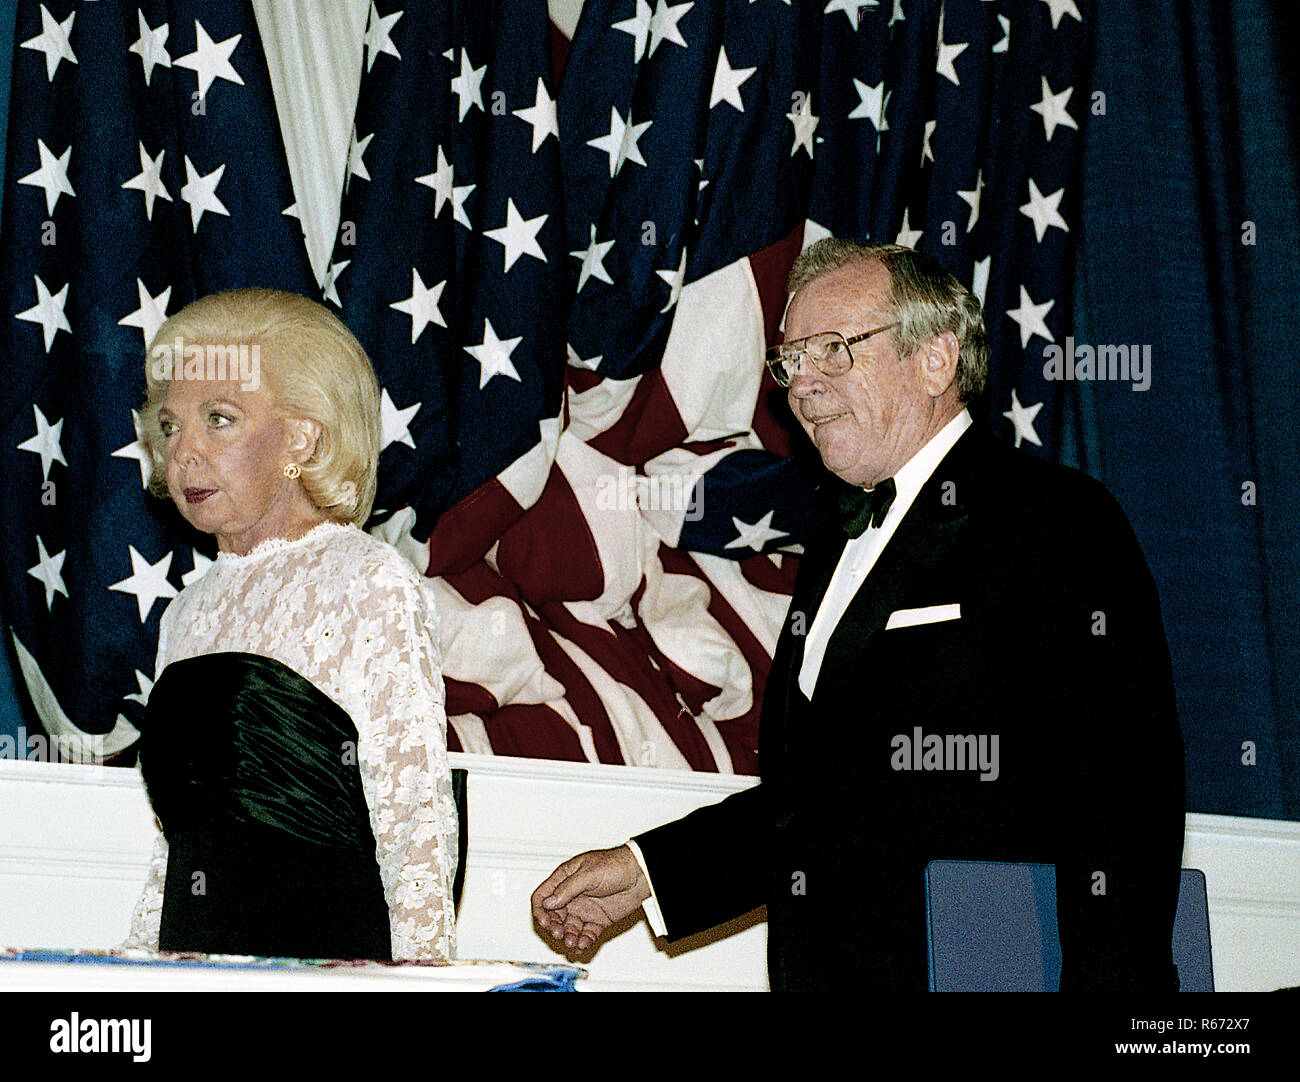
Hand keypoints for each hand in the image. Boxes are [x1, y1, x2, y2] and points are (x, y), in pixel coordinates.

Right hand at [531, 846, 651, 951]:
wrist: (641, 874)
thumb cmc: (616, 865)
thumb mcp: (588, 873)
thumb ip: (567, 889)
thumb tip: (548, 902)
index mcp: (565, 879)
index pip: (543, 896)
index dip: (540, 909)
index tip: (544, 921)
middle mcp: (572, 896)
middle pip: (553, 916)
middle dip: (553, 927)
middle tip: (559, 933)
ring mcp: (584, 909)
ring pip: (569, 928)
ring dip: (567, 936)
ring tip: (572, 941)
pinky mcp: (597, 921)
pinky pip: (586, 934)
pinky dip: (583, 940)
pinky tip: (584, 942)